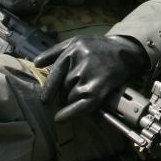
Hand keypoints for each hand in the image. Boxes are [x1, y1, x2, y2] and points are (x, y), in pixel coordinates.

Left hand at [34, 36, 148, 122]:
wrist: (124, 50)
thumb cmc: (98, 47)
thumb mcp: (75, 42)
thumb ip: (54, 51)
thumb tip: (36, 63)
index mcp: (72, 51)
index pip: (55, 74)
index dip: (49, 90)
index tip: (45, 101)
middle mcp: (80, 63)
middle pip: (63, 88)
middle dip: (64, 93)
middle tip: (74, 92)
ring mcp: (89, 76)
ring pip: (70, 96)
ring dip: (72, 100)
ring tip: (82, 95)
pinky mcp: (99, 88)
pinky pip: (82, 105)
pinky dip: (71, 113)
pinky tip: (61, 119)